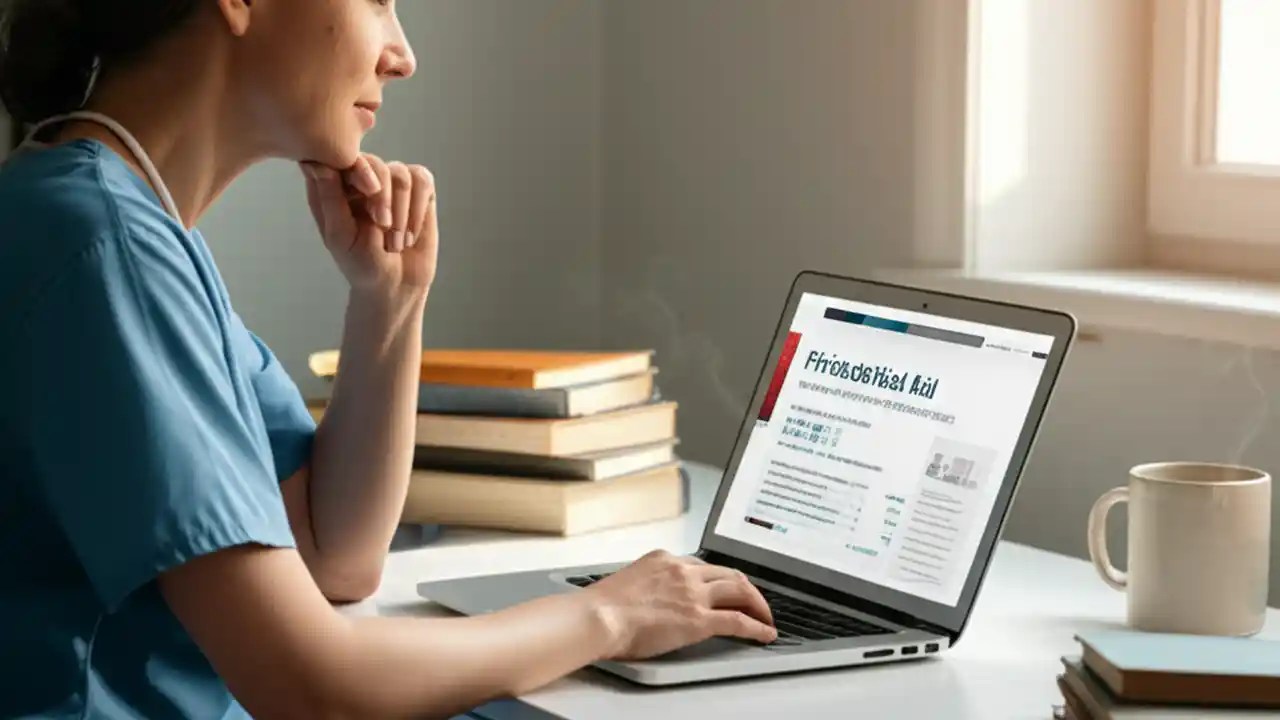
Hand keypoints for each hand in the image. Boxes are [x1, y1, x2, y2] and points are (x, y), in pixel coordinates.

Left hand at [301, 154, 438, 294]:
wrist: (396, 285)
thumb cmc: (361, 264)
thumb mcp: (339, 236)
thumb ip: (329, 198)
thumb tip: (317, 163)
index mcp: (335, 186)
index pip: (342, 158)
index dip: (357, 170)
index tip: (369, 191)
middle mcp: (363, 179)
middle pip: (375, 163)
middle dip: (383, 197)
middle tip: (383, 225)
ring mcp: (392, 183)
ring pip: (401, 173)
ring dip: (402, 211)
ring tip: (396, 242)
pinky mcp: (419, 191)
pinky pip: (422, 181)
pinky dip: (418, 210)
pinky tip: (410, 233)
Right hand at [583, 550, 776, 659]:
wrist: (599, 617)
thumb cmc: (603, 607)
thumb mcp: (630, 582)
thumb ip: (649, 584)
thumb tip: (652, 599)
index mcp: (664, 560)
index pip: (703, 566)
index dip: (719, 579)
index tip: (725, 588)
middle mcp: (683, 571)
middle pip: (728, 573)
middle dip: (746, 588)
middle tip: (755, 602)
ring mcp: (693, 593)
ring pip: (740, 590)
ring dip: (758, 604)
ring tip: (766, 618)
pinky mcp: (699, 619)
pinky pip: (738, 621)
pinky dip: (756, 627)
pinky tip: (764, 634)